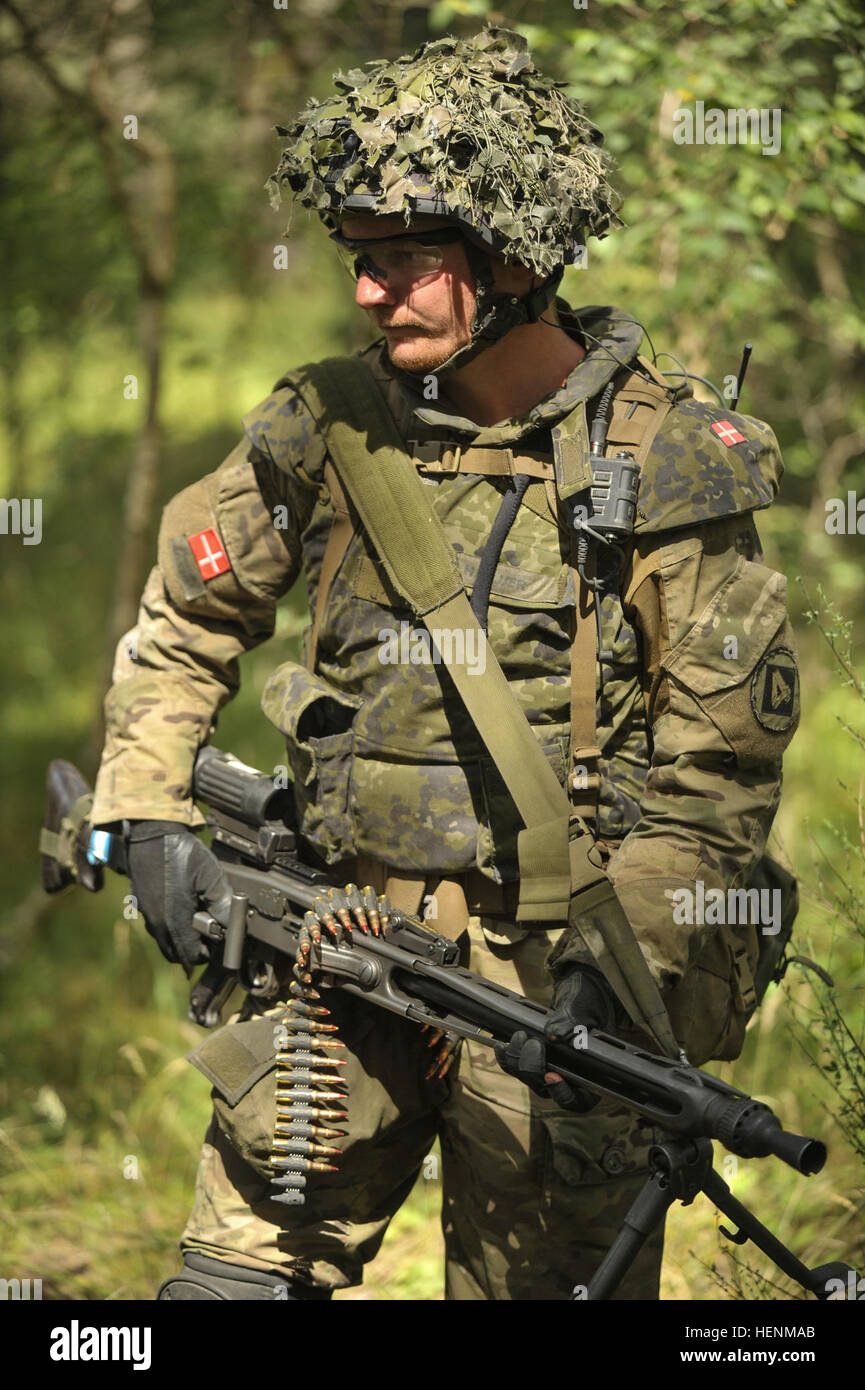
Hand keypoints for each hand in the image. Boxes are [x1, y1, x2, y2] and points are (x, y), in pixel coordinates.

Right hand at [126, 821, 232, 967]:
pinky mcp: (139, 901)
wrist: (149, 833)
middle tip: (206, 933)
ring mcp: (145, 912)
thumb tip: (230, 925)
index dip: (206, 953)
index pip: (190, 955)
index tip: (215, 942)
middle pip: (174, 952)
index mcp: (174, 921)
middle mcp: (156, 922)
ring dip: (178, 936)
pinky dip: (168, 922)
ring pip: (163, 938)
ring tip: (195, 915)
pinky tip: (180, 903)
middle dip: (191, 949)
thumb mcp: (211, 876)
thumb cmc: (181, 853)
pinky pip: (155, 922)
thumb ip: (223, 904)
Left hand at [494, 967, 618, 1113]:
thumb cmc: (589, 1005)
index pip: (577, 1101)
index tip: (551, 1075)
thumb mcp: (585, 1009)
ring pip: (528, 1079)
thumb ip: (573, 1022)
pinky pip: (516, 1068)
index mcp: (591, 1077)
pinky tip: (501, 1046)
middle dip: (533, 1068)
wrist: (576, 997)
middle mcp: (569, 1080)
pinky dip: (507, 1058)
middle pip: (545, 1089)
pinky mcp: (534, 1062)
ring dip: (518, 1061)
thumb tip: (553, 1035)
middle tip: (533, 1043)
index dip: (562, 1093)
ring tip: (519, 1037)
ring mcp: (549, 1072)